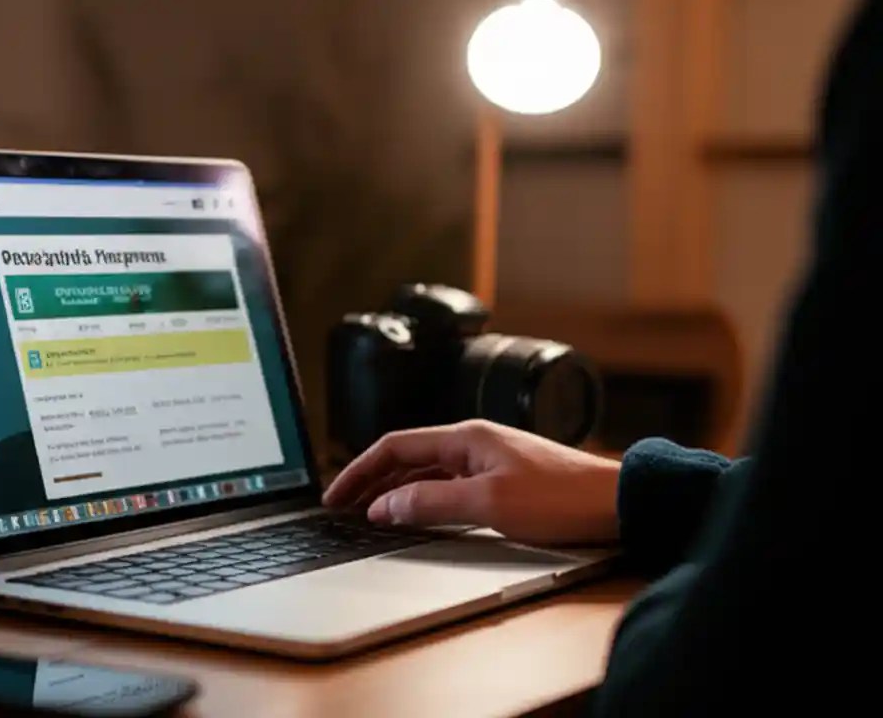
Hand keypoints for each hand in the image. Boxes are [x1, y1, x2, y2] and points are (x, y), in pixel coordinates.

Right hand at [322, 420, 620, 545]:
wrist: (617, 503)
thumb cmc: (562, 497)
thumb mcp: (488, 502)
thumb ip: (431, 502)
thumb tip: (386, 506)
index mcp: (465, 437)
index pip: (394, 446)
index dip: (359, 470)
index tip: (335, 495)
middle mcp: (474, 443)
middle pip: (406, 458)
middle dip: (370, 481)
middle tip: (342, 506)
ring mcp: (488, 461)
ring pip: (426, 473)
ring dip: (395, 491)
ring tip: (370, 514)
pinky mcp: (502, 482)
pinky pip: (447, 485)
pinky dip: (422, 499)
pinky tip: (416, 517)